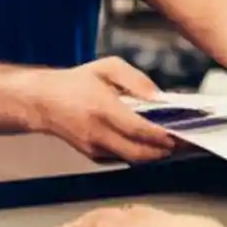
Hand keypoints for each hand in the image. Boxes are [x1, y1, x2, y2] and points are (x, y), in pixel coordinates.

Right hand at [28, 57, 176, 162]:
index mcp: (102, 109)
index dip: (162, 135)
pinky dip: (138, 153)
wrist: (44, 102)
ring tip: (172, 144)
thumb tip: (159, 96)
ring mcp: (95, 147)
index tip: (180, 133)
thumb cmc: (75, 83)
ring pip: (133, 159)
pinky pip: (122, 158)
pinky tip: (150, 144)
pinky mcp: (93, 155)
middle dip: (165, 151)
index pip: (139, 129)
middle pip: (139, 153)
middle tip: (183, 143)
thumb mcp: (107, 68)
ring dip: (154, 154)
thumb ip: (136, 80)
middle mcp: (98, 133)